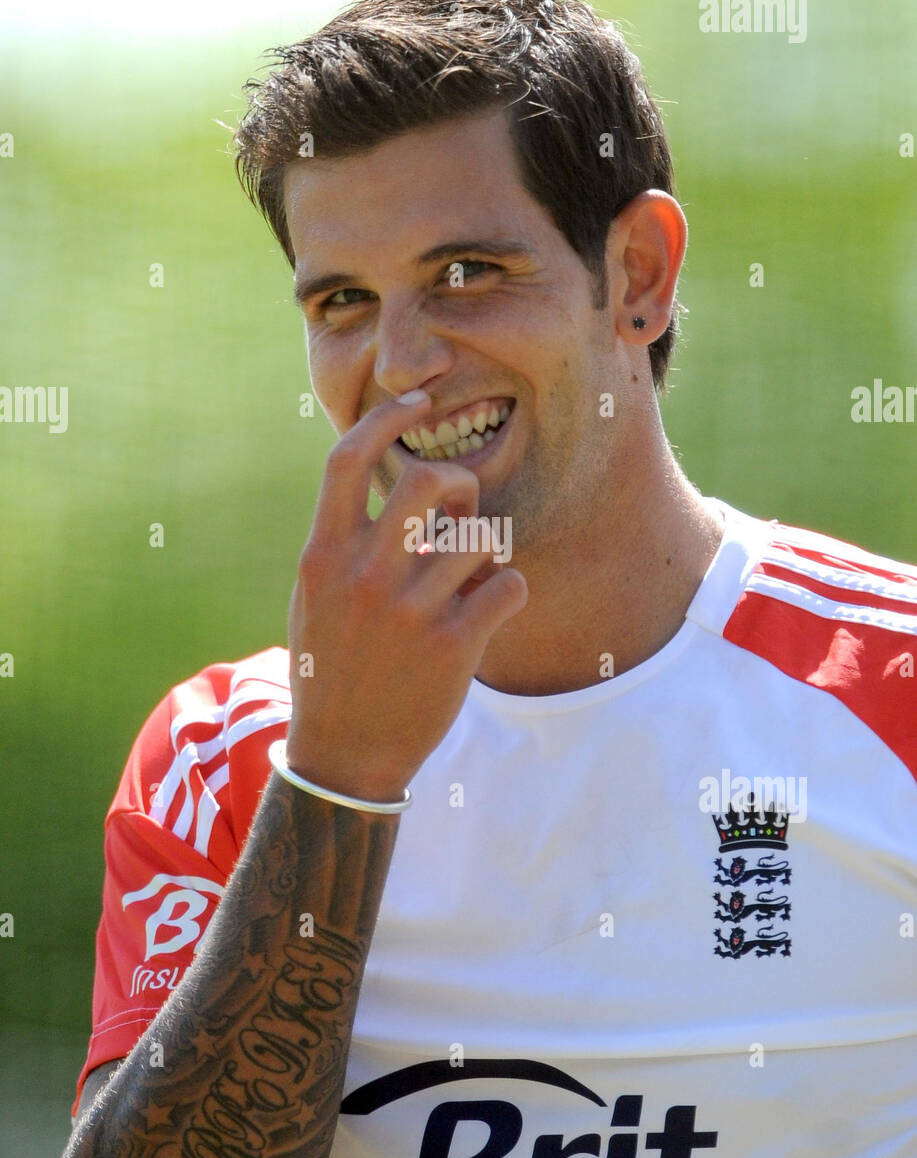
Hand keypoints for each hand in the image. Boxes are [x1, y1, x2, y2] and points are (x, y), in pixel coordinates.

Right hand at [285, 391, 527, 802]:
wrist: (343, 754)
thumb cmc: (331, 668)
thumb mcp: (315, 598)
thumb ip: (341, 541)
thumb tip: (375, 481)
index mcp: (323, 556)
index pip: (346, 460)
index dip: (385, 418)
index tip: (417, 403)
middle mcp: (363, 576)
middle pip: (428, 481)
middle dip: (459, 484)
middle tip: (461, 512)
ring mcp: (409, 612)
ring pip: (480, 535)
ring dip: (489, 547)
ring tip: (476, 573)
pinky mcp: (453, 648)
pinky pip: (509, 586)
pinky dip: (510, 590)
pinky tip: (491, 608)